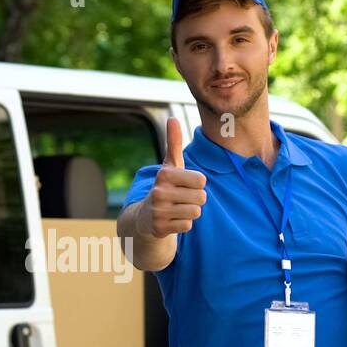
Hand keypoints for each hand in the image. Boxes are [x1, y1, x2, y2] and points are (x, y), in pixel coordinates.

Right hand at [135, 117, 207, 238]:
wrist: (144, 216)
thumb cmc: (165, 187)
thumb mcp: (169, 166)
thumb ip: (174, 143)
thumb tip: (172, 118)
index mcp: (165, 175)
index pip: (201, 180)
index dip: (197, 184)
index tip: (185, 185)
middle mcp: (160, 192)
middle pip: (201, 197)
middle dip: (196, 199)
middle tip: (182, 199)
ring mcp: (159, 211)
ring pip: (195, 212)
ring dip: (190, 212)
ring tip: (178, 208)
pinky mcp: (160, 228)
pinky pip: (187, 225)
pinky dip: (183, 224)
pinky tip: (173, 219)